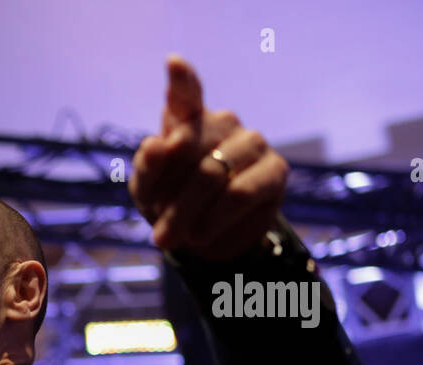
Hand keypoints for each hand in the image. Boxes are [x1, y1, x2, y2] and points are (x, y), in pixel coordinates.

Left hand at [129, 55, 288, 261]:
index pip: (186, 93)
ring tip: (174, 238)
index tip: (173, 64)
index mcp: (187, 119)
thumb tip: (156, 143)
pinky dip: (214, 219)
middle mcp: (222, 122)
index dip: (181, 80)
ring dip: (186, 214)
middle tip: (159, 235)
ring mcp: (251, 141)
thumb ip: (147, 167)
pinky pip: (239, 193)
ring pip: (212, 175)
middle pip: (186, 148)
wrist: (203, 241)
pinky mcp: (275, 169)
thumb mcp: (147, 191)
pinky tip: (200, 235)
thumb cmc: (170, 206)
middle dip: (168, 199)